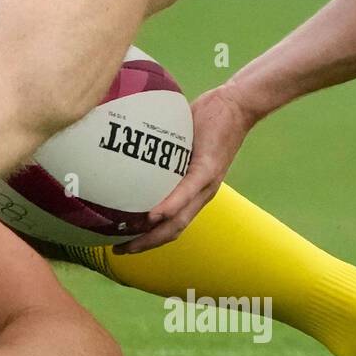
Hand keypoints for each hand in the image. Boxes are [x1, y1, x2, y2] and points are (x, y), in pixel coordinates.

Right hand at [116, 82, 257, 252]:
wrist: (236, 104)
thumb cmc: (206, 120)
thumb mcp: (179, 141)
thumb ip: (159, 149)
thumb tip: (129, 141)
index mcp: (194, 192)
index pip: (171, 225)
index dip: (148, 240)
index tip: (123, 245)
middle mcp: (201, 194)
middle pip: (172, 230)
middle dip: (145, 245)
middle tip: (118, 251)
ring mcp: (205, 183)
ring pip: (180, 219)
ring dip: (155, 234)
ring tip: (131, 242)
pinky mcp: (207, 168)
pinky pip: (187, 191)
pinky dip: (171, 206)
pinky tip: (154, 215)